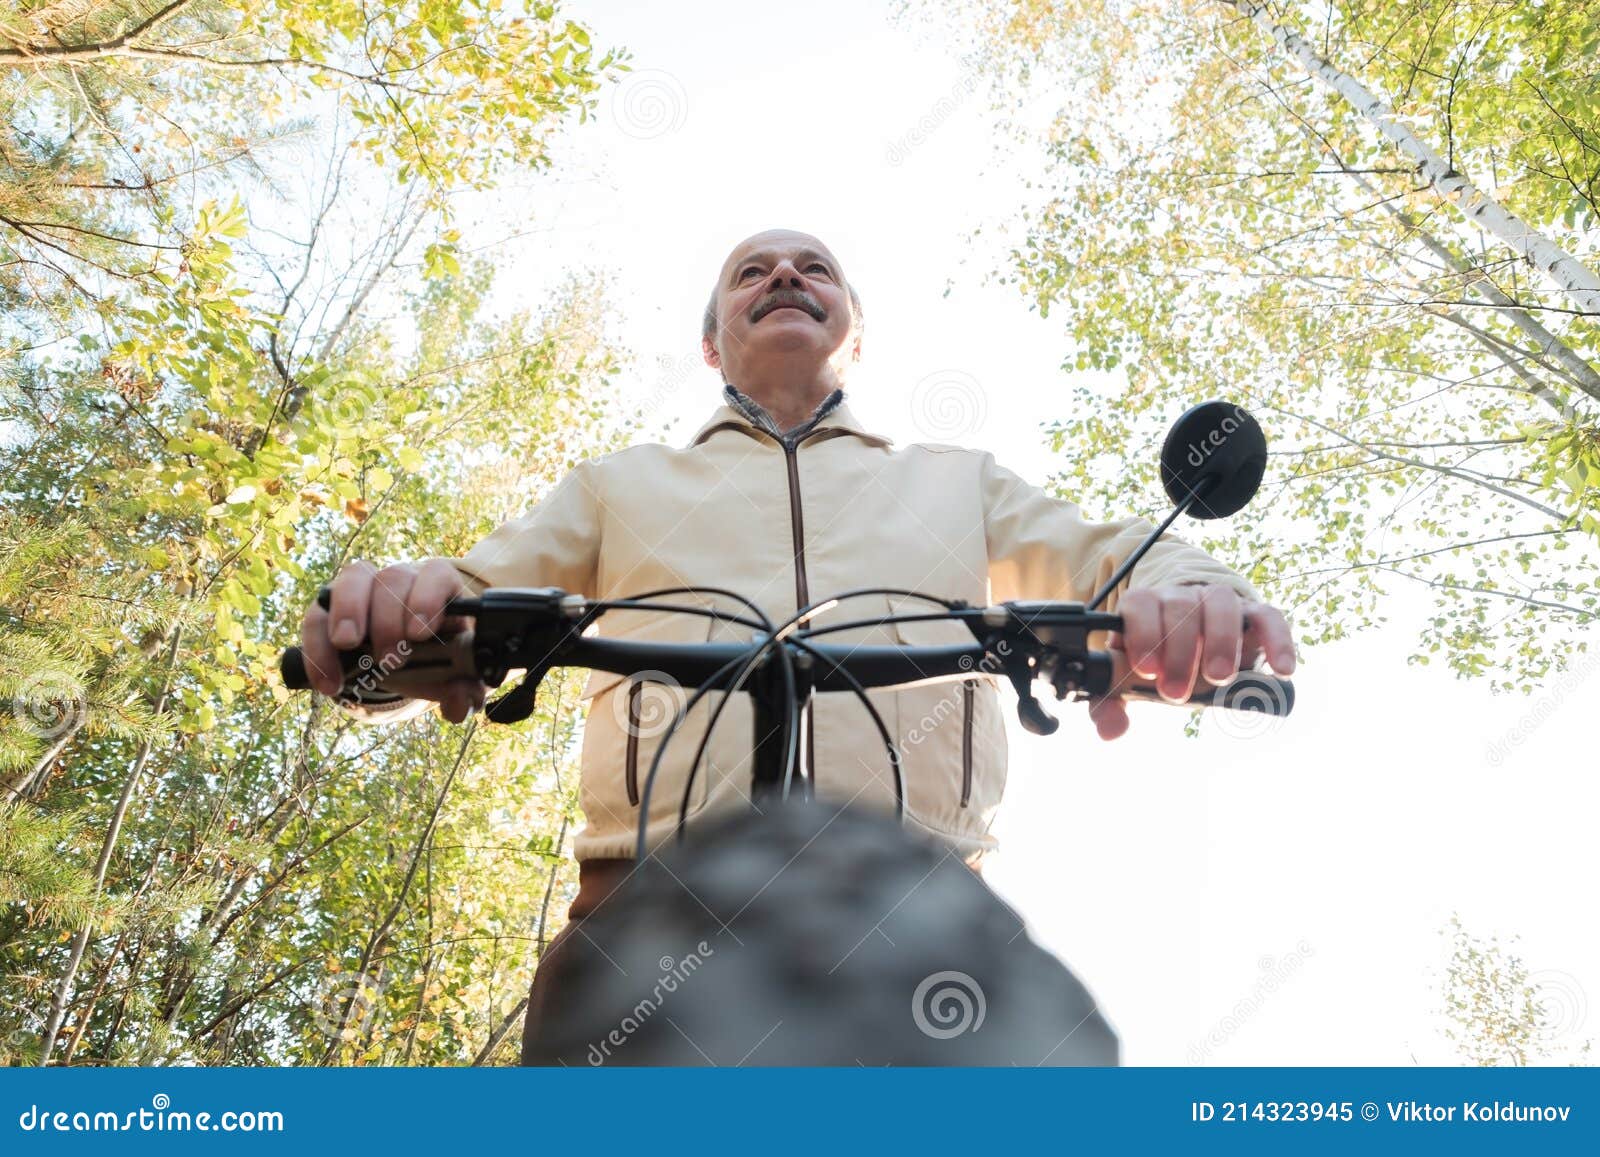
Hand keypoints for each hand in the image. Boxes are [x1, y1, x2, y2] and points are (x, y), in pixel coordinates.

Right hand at [298, 558, 486, 722]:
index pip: (438, 575)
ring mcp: (366, 588)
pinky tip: (330, 682)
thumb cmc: (442, 661)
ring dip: (349, 611)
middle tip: (390, 657)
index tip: (419, 634)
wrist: (412, 666)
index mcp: (442, 591)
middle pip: (393, 578)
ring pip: (353, 579)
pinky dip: (319, 648)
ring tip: (348, 644)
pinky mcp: (331, 606)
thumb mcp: (459, 679)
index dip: (428, 598)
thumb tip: (459, 700)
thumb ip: (467, 692)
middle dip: (388, 619)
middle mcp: (404, 580)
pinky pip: (317, 615)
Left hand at [1088, 584, 1294, 740]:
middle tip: (1175, 691)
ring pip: (1220, 603)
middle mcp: (1180, 597)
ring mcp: (1217, 602)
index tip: (1148, 669)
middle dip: (1179, 650)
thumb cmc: (1156, 663)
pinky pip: (1268, 616)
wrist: (1192, 646)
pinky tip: (1281, 669)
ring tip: (1218, 678)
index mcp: (1144, 608)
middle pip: (1180, 606)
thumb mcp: (1127, 682)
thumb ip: (1109, 705)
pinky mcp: (1253, 614)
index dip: (1143, 633)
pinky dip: (1277, 640)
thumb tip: (1110, 730)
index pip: (1140, 603)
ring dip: (1220, 640)